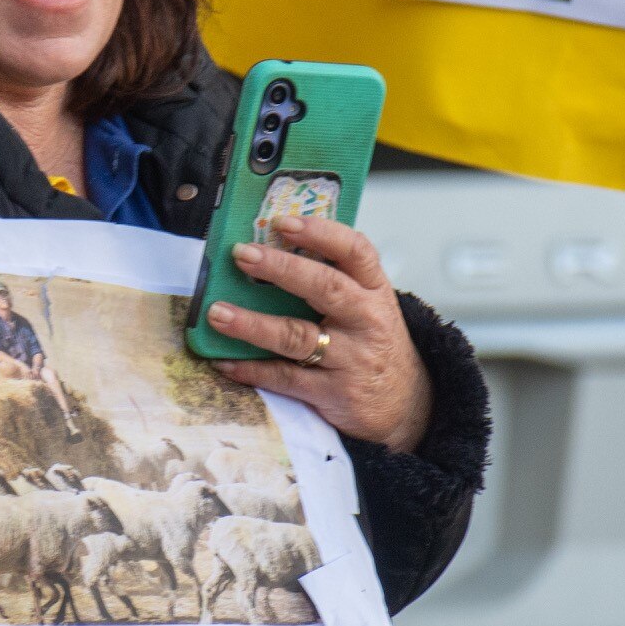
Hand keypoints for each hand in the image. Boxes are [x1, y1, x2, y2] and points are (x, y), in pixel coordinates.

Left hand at [206, 213, 433, 454]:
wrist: (406, 404)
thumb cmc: (373, 344)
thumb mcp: (369, 305)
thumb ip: (334, 278)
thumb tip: (271, 248)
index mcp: (374, 290)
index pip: (354, 251)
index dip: (320, 232)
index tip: (283, 222)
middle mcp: (366, 320)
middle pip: (324, 287)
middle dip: (280, 268)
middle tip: (242, 255)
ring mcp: (351, 358)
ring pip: (297, 336)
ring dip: (253, 324)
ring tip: (218, 312)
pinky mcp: (334, 392)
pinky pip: (286, 378)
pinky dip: (252, 370)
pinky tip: (225, 361)